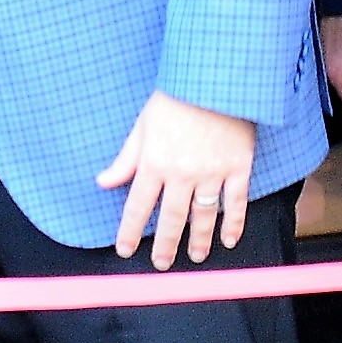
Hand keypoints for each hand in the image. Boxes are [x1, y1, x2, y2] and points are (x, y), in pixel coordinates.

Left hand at [98, 90, 261, 270]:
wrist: (215, 79)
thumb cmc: (175, 99)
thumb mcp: (141, 127)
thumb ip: (124, 159)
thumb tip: (103, 182)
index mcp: (154, 164)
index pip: (138, 206)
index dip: (130, 231)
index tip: (126, 249)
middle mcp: (182, 174)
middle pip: (172, 219)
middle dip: (165, 245)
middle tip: (161, 263)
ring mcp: (212, 173)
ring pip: (204, 216)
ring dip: (199, 240)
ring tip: (195, 257)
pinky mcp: (238, 167)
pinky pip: (236, 202)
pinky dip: (233, 223)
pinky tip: (229, 239)